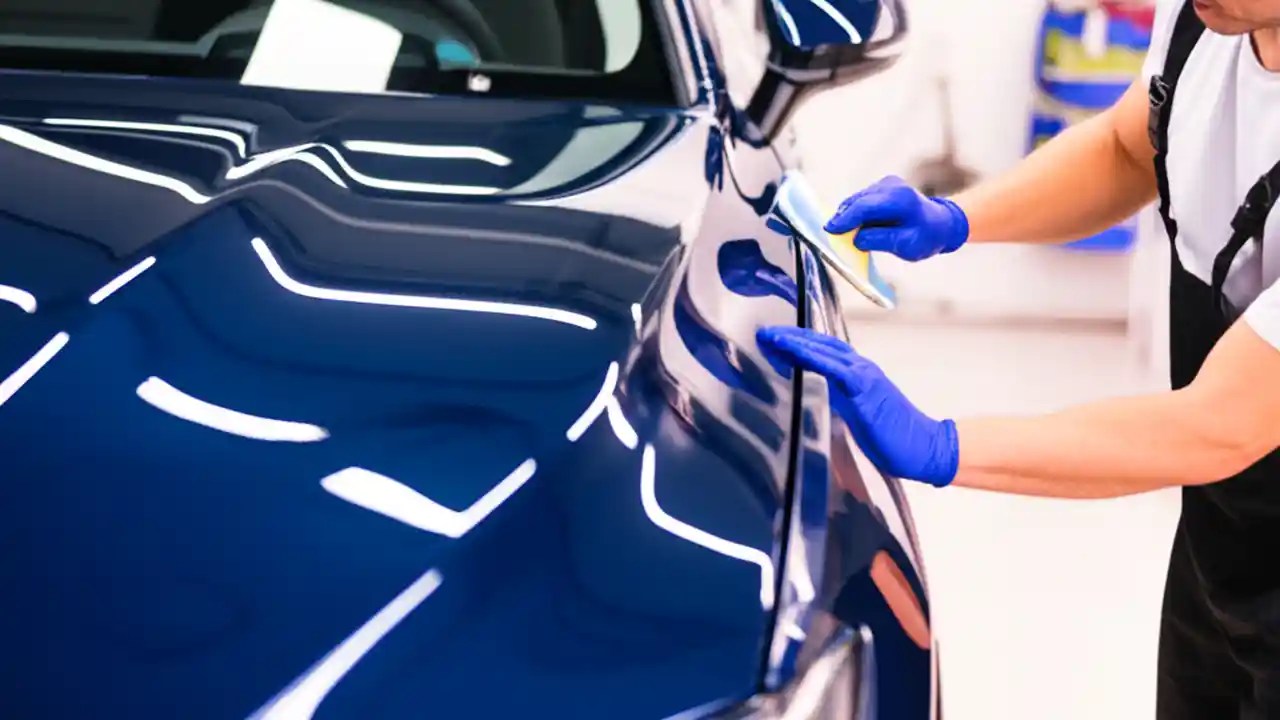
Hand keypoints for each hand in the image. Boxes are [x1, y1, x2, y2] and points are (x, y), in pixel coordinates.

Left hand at [758, 326, 957, 486]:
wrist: (923, 446)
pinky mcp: (864, 388)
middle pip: (820, 344)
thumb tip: (810, 399)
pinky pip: (833, 368)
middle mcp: (859, 368)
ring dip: (795, 342)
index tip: (772, 339)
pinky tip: (793, 350)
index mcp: (857, 374)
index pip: (823, 351)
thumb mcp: (855, 415)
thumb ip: (836, 401)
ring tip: (771, 336)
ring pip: (824, 350)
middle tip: (763, 331)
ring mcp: (863, 375)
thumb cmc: (891, 436)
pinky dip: (812, 356)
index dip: (797, 343)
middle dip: (790, 336)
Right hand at [825, 176, 968, 261]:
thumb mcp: (906, 246)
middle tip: (833, 236)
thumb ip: (879, 240)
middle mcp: (892, 186)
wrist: (940, 223)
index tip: (829, 230)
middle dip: (843, 219)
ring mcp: (886, 184)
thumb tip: (855, 237)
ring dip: (849, 217)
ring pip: (856, 201)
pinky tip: (859, 226)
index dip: (845, 219)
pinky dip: (856, 214)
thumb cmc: (926, 236)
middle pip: (857, 202)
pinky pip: (861, 201)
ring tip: (847, 234)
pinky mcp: (881, 187)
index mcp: (901, 200)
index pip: (865, 207)